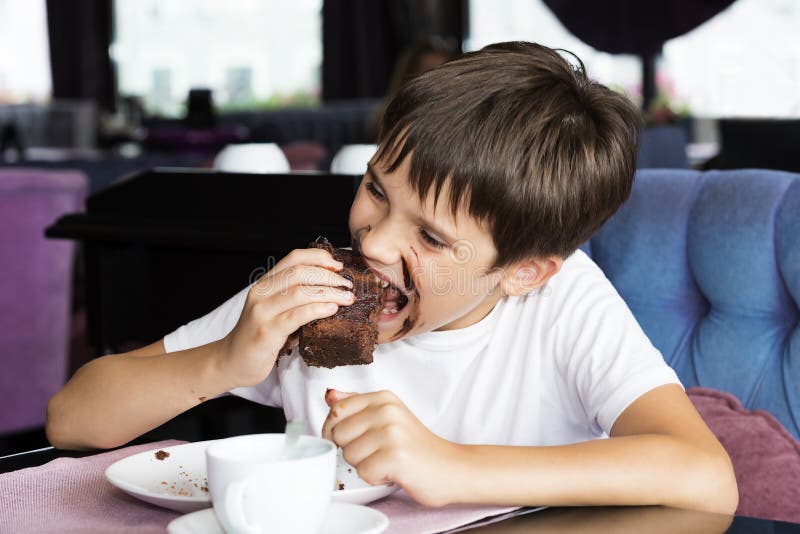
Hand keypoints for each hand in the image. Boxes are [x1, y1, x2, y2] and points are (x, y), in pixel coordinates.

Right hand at [219, 248, 354, 387]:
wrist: (232, 362)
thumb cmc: (259, 337)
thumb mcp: (274, 310)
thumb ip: (294, 299)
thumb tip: (331, 290)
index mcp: (265, 284)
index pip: (293, 258)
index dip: (318, 257)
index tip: (338, 266)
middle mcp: (261, 293)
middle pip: (300, 272)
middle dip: (329, 276)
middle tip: (348, 285)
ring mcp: (262, 312)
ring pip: (301, 292)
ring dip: (329, 292)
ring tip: (347, 298)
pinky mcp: (267, 332)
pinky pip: (297, 315)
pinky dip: (318, 309)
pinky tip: (332, 310)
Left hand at [322, 389, 462, 506]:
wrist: (452, 468)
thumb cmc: (417, 447)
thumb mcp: (388, 417)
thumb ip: (357, 405)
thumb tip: (329, 395)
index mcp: (383, 398)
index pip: (336, 410)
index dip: (336, 430)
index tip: (354, 438)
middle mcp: (387, 410)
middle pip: (338, 434)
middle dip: (352, 449)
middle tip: (378, 451)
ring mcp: (392, 432)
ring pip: (348, 455)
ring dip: (365, 465)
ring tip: (388, 460)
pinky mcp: (396, 456)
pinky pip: (364, 472)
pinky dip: (376, 478)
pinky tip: (394, 471)